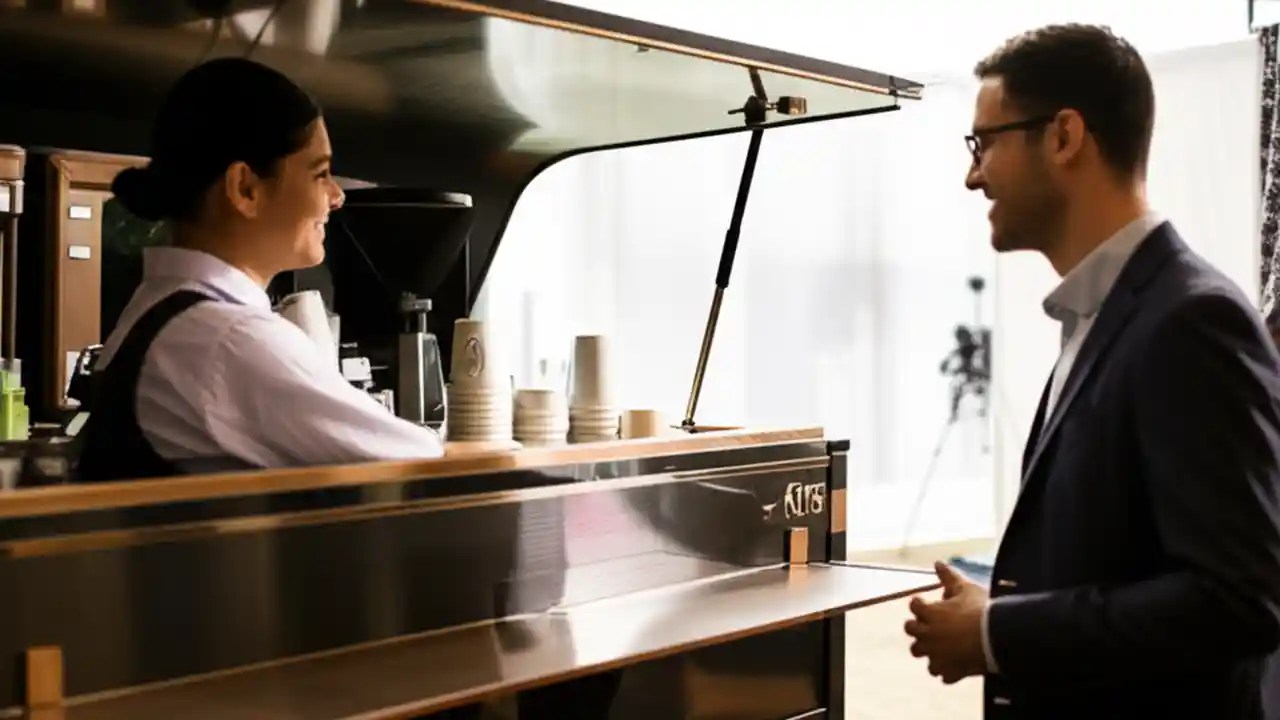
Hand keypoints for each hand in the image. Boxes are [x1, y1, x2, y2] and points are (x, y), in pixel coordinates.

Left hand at [903, 561, 989, 683]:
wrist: (997, 639)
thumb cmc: (981, 610)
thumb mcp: (965, 588)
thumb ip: (948, 576)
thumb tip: (937, 562)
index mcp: (930, 613)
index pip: (914, 606)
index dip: (920, 604)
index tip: (925, 603)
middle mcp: (928, 635)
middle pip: (911, 631)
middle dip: (917, 627)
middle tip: (928, 625)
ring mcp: (938, 655)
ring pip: (921, 655)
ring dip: (927, 650)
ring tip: (938, 647)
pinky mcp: (951, 671)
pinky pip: (942, 675)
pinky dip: (946, 671)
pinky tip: (954, 666)